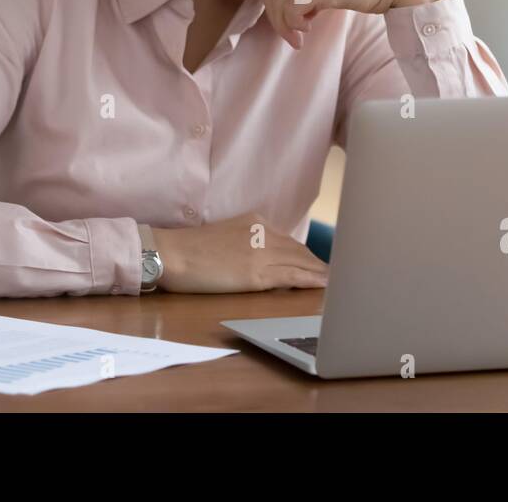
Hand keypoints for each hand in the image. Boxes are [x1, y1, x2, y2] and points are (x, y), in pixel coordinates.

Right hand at [151, 212, 328, 292]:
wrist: (170, 253)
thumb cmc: (189, 250)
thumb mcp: (224, 237)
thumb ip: (246, 243)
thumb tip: (260, 259)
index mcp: (254, 222)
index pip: (289, 242)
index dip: (307, 257)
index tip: (320, 267)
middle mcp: (262, 233)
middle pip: (300, 251)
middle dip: (318, 265)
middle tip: (336, 277)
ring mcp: (260, 252)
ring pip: (300, 263)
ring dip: (320, 274)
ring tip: (336, 284)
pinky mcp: (256, 272)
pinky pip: (291, 276)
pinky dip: (310, 281)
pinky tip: (324, 286)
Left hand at [262, 0, 440, 49]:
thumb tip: (288, 8)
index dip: (271, 1)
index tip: (285, 19)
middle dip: (276, 18)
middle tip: (293, 36)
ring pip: (276, 2)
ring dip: (284, 26)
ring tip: (300, 37)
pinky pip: (289, 10)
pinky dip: (294, 25)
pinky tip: (308, 28)